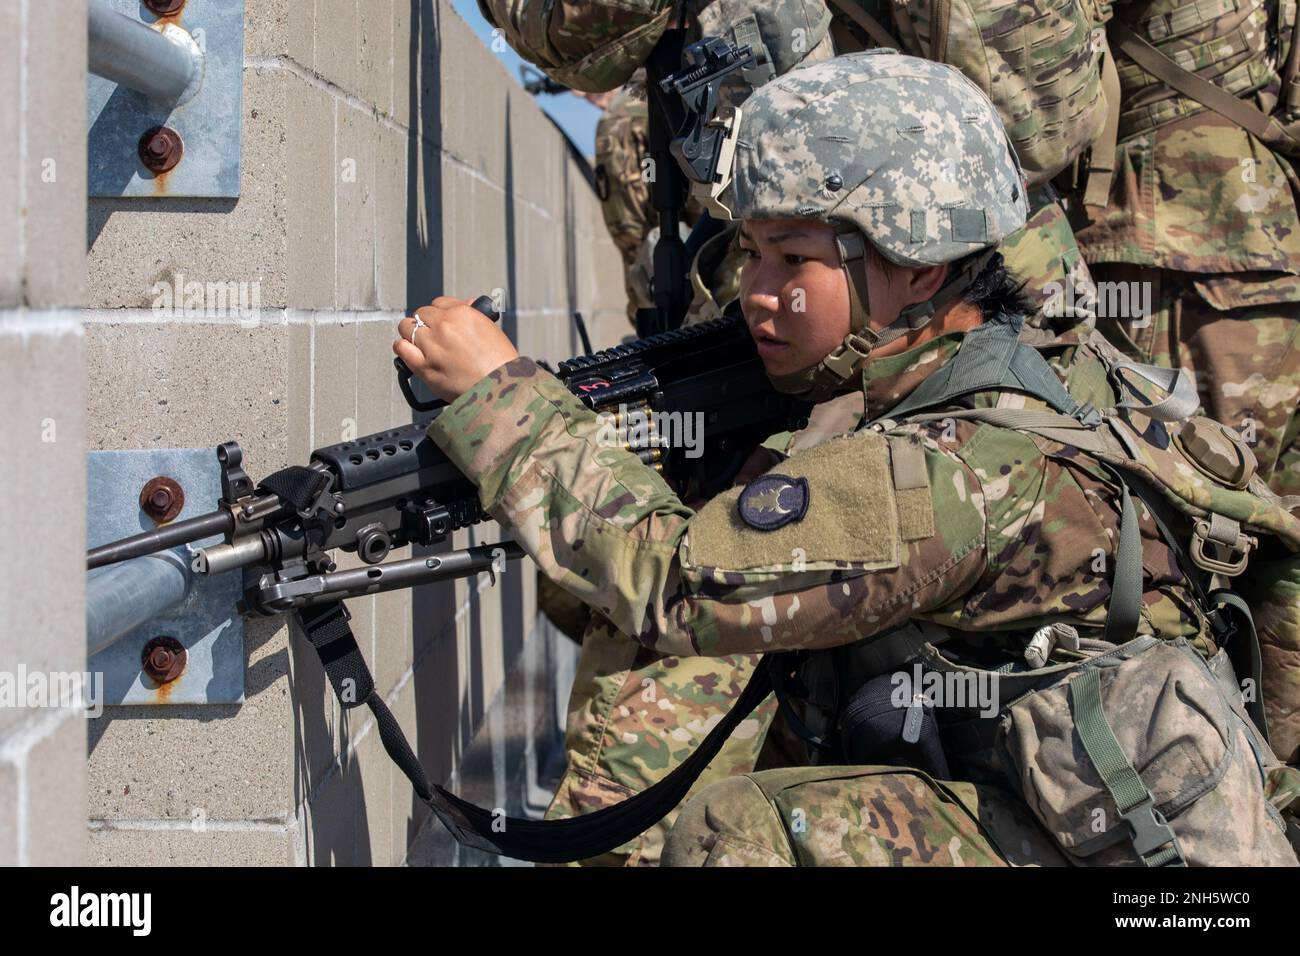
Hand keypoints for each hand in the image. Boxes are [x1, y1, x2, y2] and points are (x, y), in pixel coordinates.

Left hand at [393, 296, 518, 403]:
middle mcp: (444, 326)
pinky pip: (401, 348)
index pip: (439, 303)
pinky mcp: (424, 366)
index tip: (440, 321)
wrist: (500, 389)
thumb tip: (466, 304)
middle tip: (432, 335)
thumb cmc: (500, 365)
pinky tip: (409, 351)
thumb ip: (474, 317)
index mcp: (463, 314)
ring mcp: (432, 345)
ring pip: (406, 327)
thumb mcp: (492, 331)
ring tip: (419, 344)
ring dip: (411, 334)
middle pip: (421, 314)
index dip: (440, 314)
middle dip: (426, 323)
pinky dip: (403, 348)